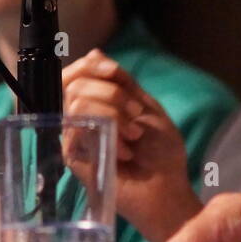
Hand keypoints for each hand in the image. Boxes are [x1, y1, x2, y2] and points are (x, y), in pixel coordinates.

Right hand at [62, 49, 201, 241]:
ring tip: (134, 136)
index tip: (116, 73)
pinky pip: (78, 126)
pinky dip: (110, 133)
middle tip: (136, 114)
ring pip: (76, 101)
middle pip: (74, 82)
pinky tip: (125, 153)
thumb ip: (121, 82)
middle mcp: (78, 120)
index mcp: (95, 105)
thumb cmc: (161, 153)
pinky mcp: (73, 158)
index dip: (91, 66)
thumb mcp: (146, 106)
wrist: (167, 189)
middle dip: (112, 93)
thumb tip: (94, 53)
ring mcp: (73, 138)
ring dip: (114, 113)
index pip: (74, 73)